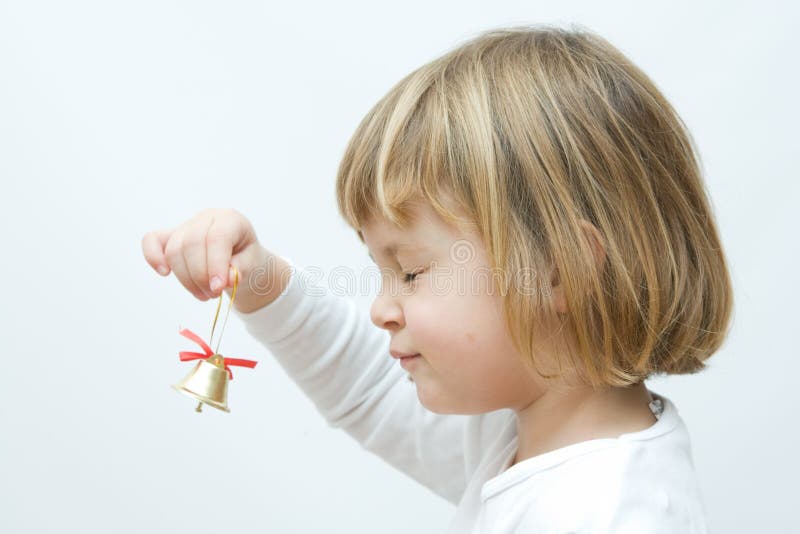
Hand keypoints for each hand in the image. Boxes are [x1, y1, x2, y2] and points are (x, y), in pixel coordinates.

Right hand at [141, 208, 291, 312]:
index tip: (218, 288)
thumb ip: (241, 270)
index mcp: (230, 219)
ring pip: (174, 249)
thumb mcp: (252, 265)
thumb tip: (226, 279)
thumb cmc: (247, 260)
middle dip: (200, 276)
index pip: (217, 237)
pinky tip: (164, 273)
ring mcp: (186, 225)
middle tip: (213, 295)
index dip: (215, 264)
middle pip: (191, 243)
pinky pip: (151, 240)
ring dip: (186, 279)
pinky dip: (153, 257)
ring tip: (204, 294)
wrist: (241, 259)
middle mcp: (206, 218)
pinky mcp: (170, 236)